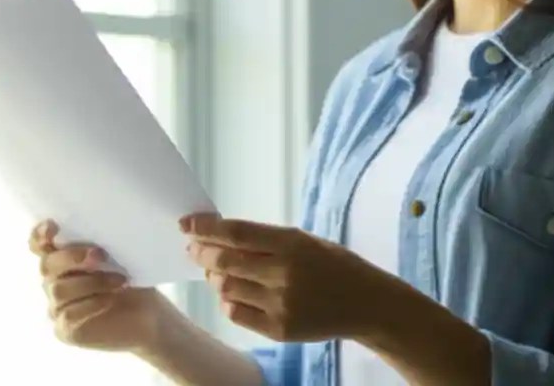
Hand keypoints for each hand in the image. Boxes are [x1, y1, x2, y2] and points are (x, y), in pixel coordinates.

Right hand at [30, 220, 172, 352]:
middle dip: (72, 257)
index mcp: (62, 259)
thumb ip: (100, 245)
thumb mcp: (119, 257)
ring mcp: (57, 306)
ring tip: (119, 281)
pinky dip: (91, 304)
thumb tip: (100, 228)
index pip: (38, 245)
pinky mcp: (64, 330)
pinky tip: (110, 299)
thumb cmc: (131, 281)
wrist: (149, 317)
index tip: (54, 226)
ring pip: (58, 290)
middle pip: (47, 265)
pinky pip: (69, 315)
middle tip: (101, 255)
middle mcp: (54, 281)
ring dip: (91, 282)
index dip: (40, 235)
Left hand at [180, 213, 399, 343]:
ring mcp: (282, 305)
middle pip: (224, 261)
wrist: (368, 304)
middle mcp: (285, 274)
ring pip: (226, 288)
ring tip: (217, 271)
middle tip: (193, 248)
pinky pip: (236, 313)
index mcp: (292, 244)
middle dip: (201, 252)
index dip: (205, 227)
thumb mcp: (303, 240)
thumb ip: (263, 239)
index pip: (236, 233)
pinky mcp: (280, 330)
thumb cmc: (333, 265)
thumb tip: (217, 236)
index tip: (185, 223)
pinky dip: (228, 300)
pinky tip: (234, 292)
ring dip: (214, 277)